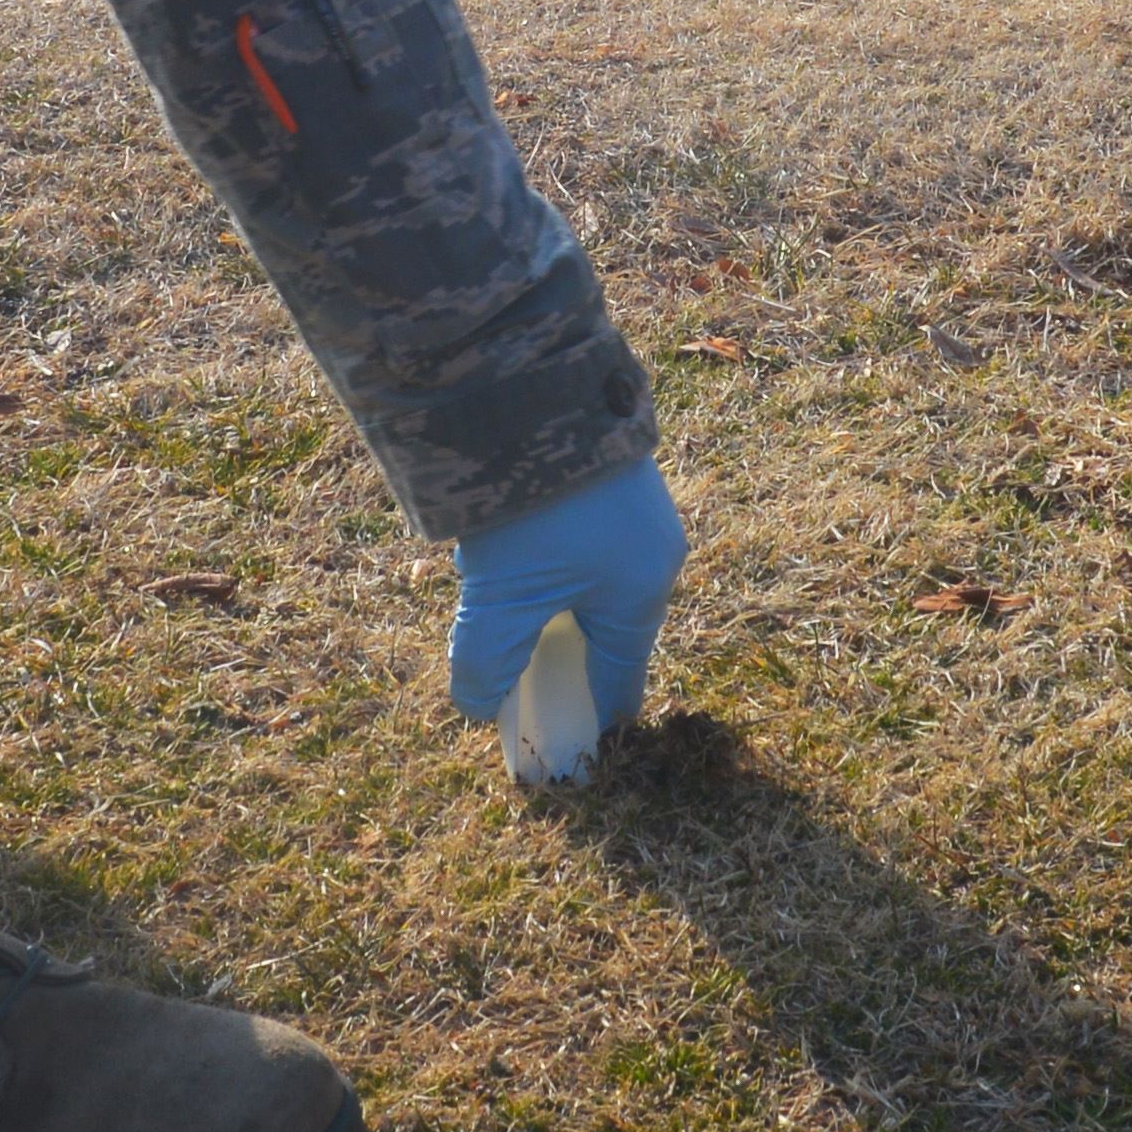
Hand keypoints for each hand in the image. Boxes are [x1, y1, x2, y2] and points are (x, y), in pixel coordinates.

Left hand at [447, 458, 685, 730]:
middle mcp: (654, 551)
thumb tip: (477, 705)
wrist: (536, 389)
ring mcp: (638, 506)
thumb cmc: (533, 509)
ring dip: (550, 600)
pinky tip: (511, 545)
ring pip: (590, 579)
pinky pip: (585, 537)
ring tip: (503, 601)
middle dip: (562, 650)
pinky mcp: (612, 470)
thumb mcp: (502, 598)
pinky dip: (550, 557)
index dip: (589, 715)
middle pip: (605, 626)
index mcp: (643, 594)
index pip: (622, 679)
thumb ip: (488, 662)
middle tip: (518, 669)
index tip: (564, 742)